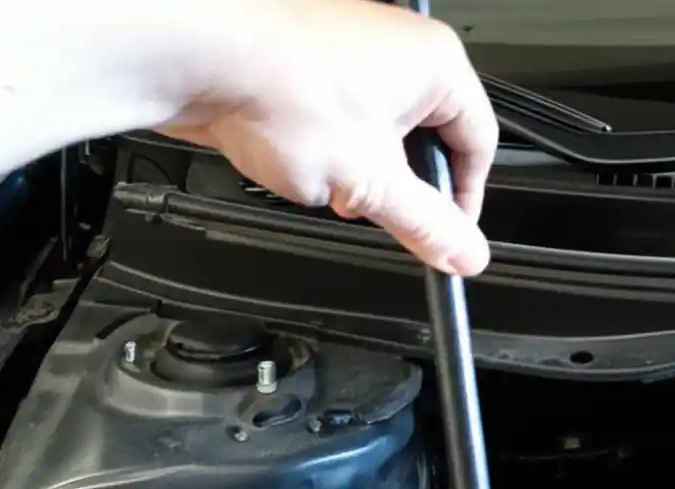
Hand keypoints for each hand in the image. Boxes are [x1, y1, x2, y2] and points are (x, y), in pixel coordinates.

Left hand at [158, 0, 496, 275]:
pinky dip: (325, 148)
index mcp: (436, 63)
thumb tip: (464, 254)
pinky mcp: (309, 62)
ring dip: (358, 169)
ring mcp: (351, 50)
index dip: (465, 201)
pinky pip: (338, 118)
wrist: (195, 57)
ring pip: (379, 132)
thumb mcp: (370, 182)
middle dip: (400, 186)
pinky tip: (298, 159)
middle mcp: (398, 47)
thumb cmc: (279, 89)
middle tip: (375, 211)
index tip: (445, 237)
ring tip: (327, 180)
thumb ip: (426, 225)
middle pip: (427, 138)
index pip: (479, 144)